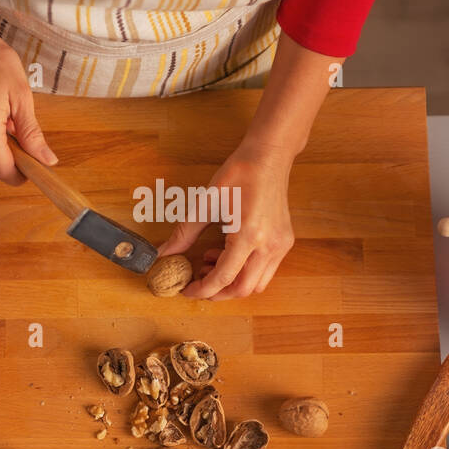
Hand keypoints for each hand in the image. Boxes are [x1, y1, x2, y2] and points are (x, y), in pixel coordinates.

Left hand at [157, 143, 294, 299]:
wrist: (269, 157)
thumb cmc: (239, 173)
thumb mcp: (206, 202)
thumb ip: (184, 233)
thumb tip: (164, 253)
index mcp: (249, 234)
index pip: (224, 277)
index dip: (202, 289)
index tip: (186, 290)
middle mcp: (269, 245)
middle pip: (242, 289)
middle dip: (217, 292)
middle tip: (197, 281)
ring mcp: (281, 245)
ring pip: (256, 284)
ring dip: (232, 282)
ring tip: (211, 261)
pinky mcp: (285, 242)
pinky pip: (265, 270)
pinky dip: (245, 271)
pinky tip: (227, 252)